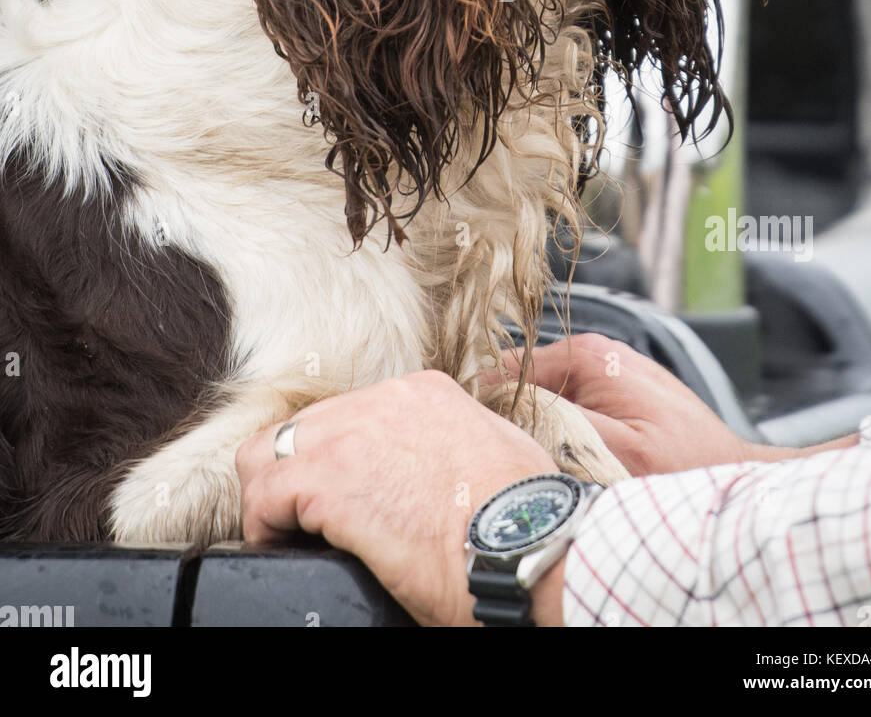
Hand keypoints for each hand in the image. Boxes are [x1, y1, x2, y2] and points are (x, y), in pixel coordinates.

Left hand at [236, 370, 558, 627]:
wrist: (531, 539)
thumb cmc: (526, 516)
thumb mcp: (493, 453)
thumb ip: (453, 446)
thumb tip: (440, 477)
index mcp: (423, 393)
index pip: (346, 415)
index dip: (334, 462)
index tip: (342, 501)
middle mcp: (384, 399)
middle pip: (300, 428)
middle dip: (294, 476)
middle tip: (305, 523)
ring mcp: (352, 434)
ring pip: (266, 454)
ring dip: (273, 499)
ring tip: (291, 538)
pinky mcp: (330, 479)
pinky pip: (264, 497)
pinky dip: (265, 528)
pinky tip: (287, 552)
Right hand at [502, 335, 770, 474]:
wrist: (735, 475)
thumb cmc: (686, 466)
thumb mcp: (614, 447)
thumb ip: (556, 419)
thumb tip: (498, 398)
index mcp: (590, 355)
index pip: (509, 366)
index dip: (484, 401)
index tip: (472, 438)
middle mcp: (596, 355)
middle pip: (524, 381)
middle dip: (509, 417)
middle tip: (505, 461)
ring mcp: (608, 374)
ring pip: (545, 399)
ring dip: (536, 429)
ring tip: (537, 467)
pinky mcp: (617, 396)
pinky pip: (569, 409)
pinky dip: (560, 434)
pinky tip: (565, 464)